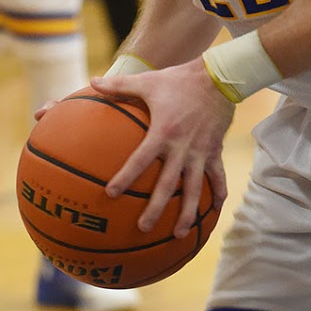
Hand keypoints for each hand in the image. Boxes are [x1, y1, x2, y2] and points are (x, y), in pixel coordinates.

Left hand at [91, 59, 230, 235]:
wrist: (218, 77)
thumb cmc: (178, 79)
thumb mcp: (147, 81)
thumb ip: (119, 85)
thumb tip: (92, 80)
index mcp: (162, 133)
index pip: (139, 160)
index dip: (125, 177)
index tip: (111, 194)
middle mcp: (181, 147)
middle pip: (167, 184)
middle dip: (155, 208)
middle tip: (143, 227)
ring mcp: (200, 152)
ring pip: (194, 189)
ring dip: (187, 213)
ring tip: (179, 233)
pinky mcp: (214, 152)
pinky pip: (217, 177)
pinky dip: (218, 193)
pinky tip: (215, 211)